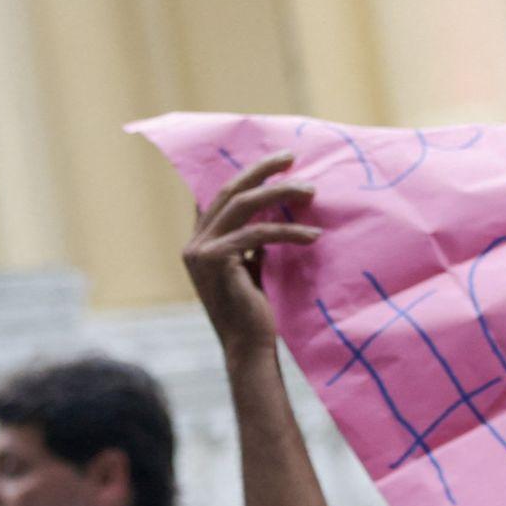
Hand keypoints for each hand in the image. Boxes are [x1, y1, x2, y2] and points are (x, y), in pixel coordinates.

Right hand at [182, 150, 318, 354]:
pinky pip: (259, 234)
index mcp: (199, 243)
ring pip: (244, 205)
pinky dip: (288, 231)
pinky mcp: (216, 261)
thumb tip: (272, 210)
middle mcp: (194, 244)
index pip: (221, 196)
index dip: (247, 174)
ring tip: (311, 192)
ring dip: (281, 194)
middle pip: (230, 190)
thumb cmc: (255, 311)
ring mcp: (200, 252)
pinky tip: (312, 234)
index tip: (277, 161)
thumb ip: (251, 241)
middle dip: (262, 170)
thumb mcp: (250, 267)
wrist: (249, 348)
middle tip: (291, 157)